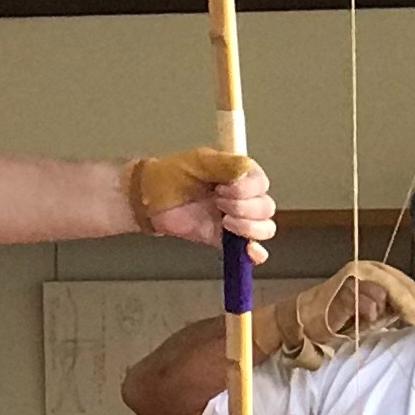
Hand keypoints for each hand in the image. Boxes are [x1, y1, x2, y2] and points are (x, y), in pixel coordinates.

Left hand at [124, 148, 274, 259]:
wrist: (148, 200)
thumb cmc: (170, 176)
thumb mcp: (198, 162)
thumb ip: (225, 164)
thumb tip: (246, 169)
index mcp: (239, 175)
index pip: (261, 184)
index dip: (247, 190)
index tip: (223, 188)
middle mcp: (243, 197)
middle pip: (266, 208)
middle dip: (244, 207)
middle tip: (218, 202)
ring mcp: (236, 219)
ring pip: (264, 228)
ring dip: (248, 227)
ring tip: (224, 222)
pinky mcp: (226, 239)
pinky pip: (252, 249)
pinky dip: (255, 252)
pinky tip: (249, 251)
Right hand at [271, 259, 414, 366]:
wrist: (304, 319)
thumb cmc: (336, 315)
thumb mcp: (369, 309)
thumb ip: (389, 306)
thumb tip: (413, 311)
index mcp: (370, 269)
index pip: (400, 278)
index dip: (413, 293)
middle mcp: (362, 269)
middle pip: (396, 283)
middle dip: (408, 303)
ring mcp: (353, 278)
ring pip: (383, 296)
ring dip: (380, 313)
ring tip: (366, 321)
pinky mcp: (345, 291)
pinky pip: (368, 306)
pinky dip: (367, 317)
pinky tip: (358, 321)